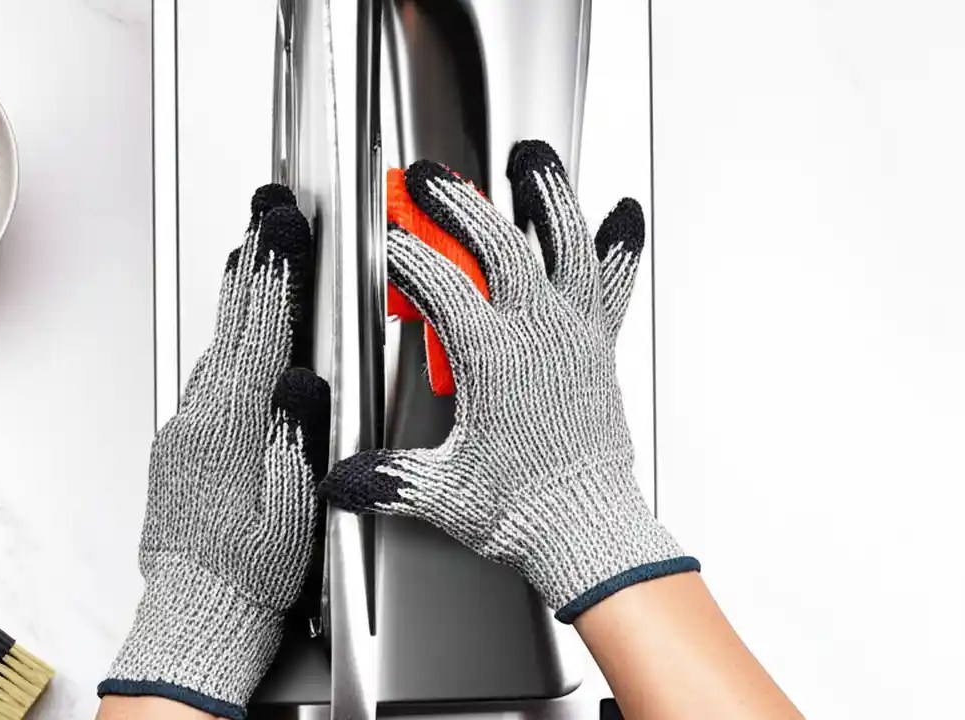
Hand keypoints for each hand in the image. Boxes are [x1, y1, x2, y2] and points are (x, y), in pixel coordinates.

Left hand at [100, 185, 328, 719]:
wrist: (196, 613)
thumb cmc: (248, 573)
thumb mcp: (292, 510)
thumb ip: (294, 440)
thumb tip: (301, 383)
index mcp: (229, 430)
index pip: (259, 334)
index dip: (275, 276)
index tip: (282, 230)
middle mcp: (196, 421)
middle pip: (229, 328)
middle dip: (250, 269)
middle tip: (261, 221)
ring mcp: (181, 432)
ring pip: (216, 354)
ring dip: (238, 308)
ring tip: (255, 263)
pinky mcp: (176, 448)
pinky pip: (206, 384)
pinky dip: (227, 351)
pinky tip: (239, 342)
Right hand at [318, 141, 696, 621]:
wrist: (588, 530)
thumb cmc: (523, 511)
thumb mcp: (440, 492)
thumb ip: (386, 477)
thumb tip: (343, 480)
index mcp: (491, 357)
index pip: (437, 283)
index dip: (405, 255)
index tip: (385, 240)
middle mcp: (537, 334)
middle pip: (497, 243)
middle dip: (459, 203)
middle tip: (432, 179)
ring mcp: (574, 334)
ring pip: (565, 244)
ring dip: (545, 196)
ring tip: (530, 159)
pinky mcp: (597, 346)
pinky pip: (610, 282)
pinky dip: (616, 244)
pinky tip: (622, 213)